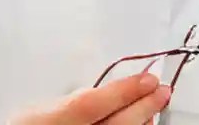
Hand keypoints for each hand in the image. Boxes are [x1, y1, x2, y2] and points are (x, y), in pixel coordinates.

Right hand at [12, 73, 171, 124]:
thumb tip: (102, 90)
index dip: (125, 90)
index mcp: (53, 122)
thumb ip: (69, 101)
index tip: (146, 77)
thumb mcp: (37, 112)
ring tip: (153, 108)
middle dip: (144, 105)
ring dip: (143, 123)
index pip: (93, 104)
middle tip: (161, 89)